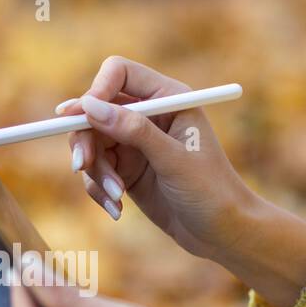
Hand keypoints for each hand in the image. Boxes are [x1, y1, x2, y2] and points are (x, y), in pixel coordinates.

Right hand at [59, 56, 305, 306]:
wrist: (224, 233)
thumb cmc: (211, 191)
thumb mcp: (173, 159)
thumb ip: (133, 130)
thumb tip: (89, 106)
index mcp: (168, 98)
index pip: (118, 73)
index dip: (96, 91)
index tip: (81, 118)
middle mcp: (149, 115)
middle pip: (95, 111)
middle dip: (86, 139)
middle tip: (82, 165)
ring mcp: (136, 143)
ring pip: (92, 144)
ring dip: (95, 172)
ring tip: (116, 198)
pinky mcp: (127, 170)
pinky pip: (96, 171)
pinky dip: (99, 190)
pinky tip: (116, 209)